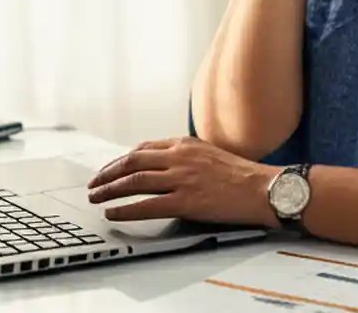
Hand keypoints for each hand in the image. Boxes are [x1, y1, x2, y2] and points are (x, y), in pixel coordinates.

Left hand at [86, 136, 281, 226]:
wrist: (264, 188)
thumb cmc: (242, 175)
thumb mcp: (210, 153)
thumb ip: (186, 157)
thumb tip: (165, 168)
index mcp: (185, 144)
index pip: (143, 148)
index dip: (121, 160)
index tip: (110, 169)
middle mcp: (179, 157)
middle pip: (132, 161)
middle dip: (108, 173)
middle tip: (94, 184)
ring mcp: (181, 178)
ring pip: (134, 181)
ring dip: (110, 189)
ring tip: (96, 198)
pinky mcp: (186, 201)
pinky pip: (146, 205)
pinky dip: (125, 209)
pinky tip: (114, 213)